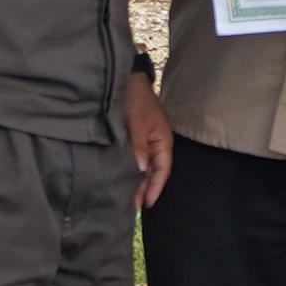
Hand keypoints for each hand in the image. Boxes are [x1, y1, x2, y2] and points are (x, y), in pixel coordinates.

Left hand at [124, 69, 175, 210]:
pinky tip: (122, 179)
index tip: (146, 203)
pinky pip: (135, 159)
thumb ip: (138, 146)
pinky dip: (131, 170)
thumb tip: (139, 169)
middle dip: (145, 188)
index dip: (155, 187)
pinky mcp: (134, 139)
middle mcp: (156, 144)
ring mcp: (145, 142)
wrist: (126, 79)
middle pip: (153, 172)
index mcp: (163, 140)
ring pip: (144, 167)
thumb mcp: (137, 122)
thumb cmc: (136, 99)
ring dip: (137, 181)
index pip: (163, 170)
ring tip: (127, 197)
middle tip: (133, 206)